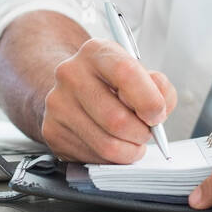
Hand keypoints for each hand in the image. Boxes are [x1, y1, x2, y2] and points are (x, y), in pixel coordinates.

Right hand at [40, 38, 176, 163]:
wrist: (74, 88)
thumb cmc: (113, 83)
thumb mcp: (140, 73)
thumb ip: (159, 87)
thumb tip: (159, 110)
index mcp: (96, 52)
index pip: (126, 73)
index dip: (149, 100)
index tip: (157, 114)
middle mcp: (71, 74)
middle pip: (116, 119)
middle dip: (141, 133)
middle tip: (146, 131)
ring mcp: (57, 103)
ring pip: (106, 144)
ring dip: (130, 150)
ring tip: (132, 140)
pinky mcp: (52, 131)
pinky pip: (92, 158)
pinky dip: (112, 159)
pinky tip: (113, 143)